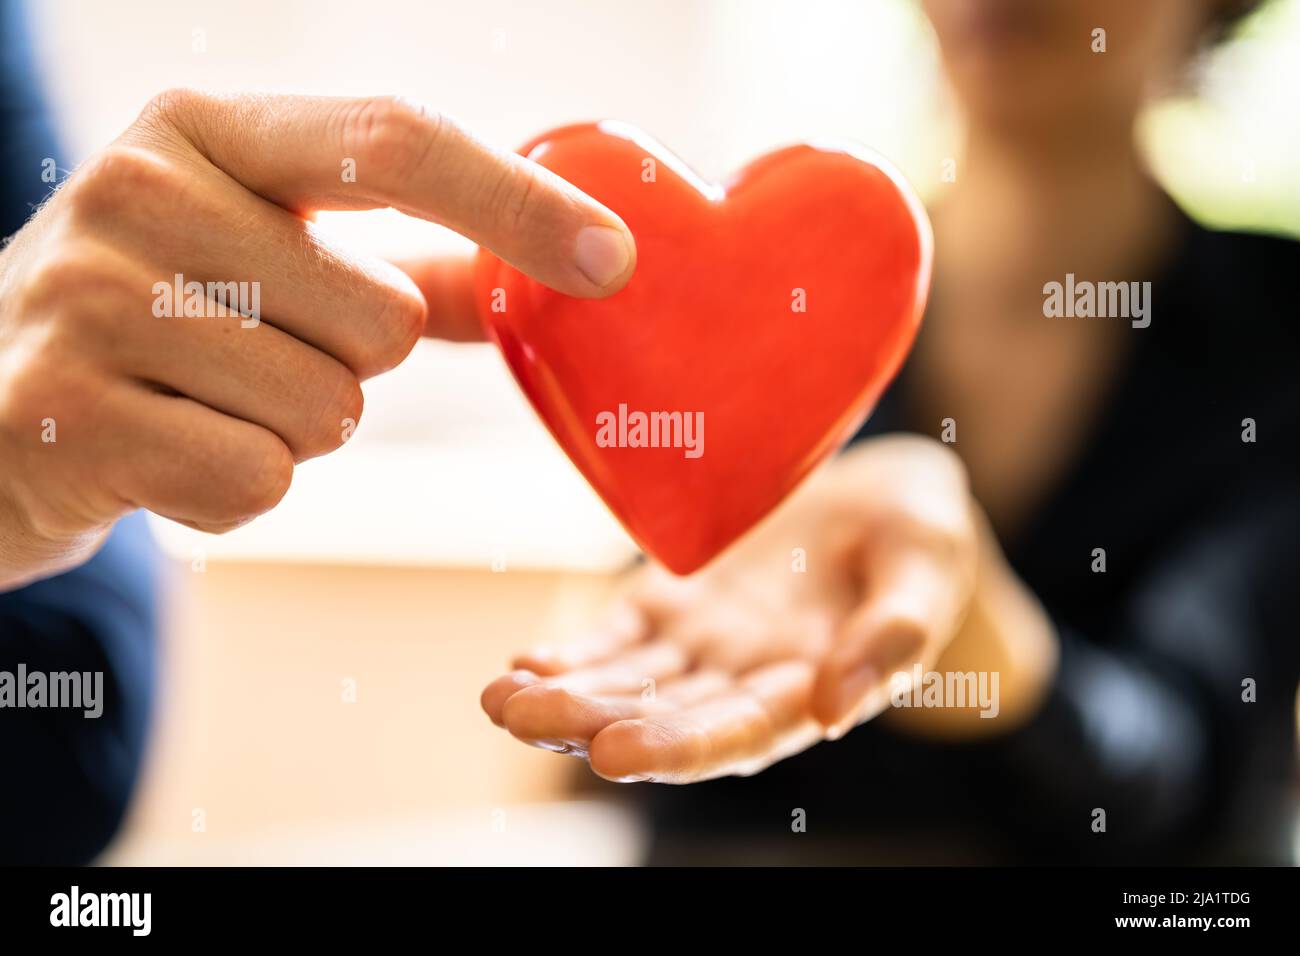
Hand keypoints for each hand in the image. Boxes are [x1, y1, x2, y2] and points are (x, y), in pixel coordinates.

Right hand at [0, 91, 635, 588]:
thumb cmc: (156, 319)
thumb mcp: (262, 256)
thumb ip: (411, 264)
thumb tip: (556, 274)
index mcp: (206, 130)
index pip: (394, 142)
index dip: (516, 202)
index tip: (613, 259)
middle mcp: (139, 192)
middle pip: (384, 317)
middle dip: (352, 364)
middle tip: (253, 352)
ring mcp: (89, 302)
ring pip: (328, 408)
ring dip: (294, 429)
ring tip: (201, 399)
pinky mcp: (66, 415)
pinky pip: (257, 479)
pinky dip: (236, 485)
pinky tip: (164, 452)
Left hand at [482, 435, 1055, 782]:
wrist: (882, 496)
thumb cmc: (919, 535)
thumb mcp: (928, 570)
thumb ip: (894, 635)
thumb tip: (835, 710)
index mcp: (811, 688)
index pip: (738, 732)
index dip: (677, 745)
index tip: (613, 750)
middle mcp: (746, 681)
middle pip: (664, 716)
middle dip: (592, 721)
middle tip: (523, 716)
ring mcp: (704, 645)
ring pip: (627, 683)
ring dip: (564, 694)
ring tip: (500, 699)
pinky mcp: (675, 602)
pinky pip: (617, 635)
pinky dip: (575, 651)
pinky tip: (525, 663)